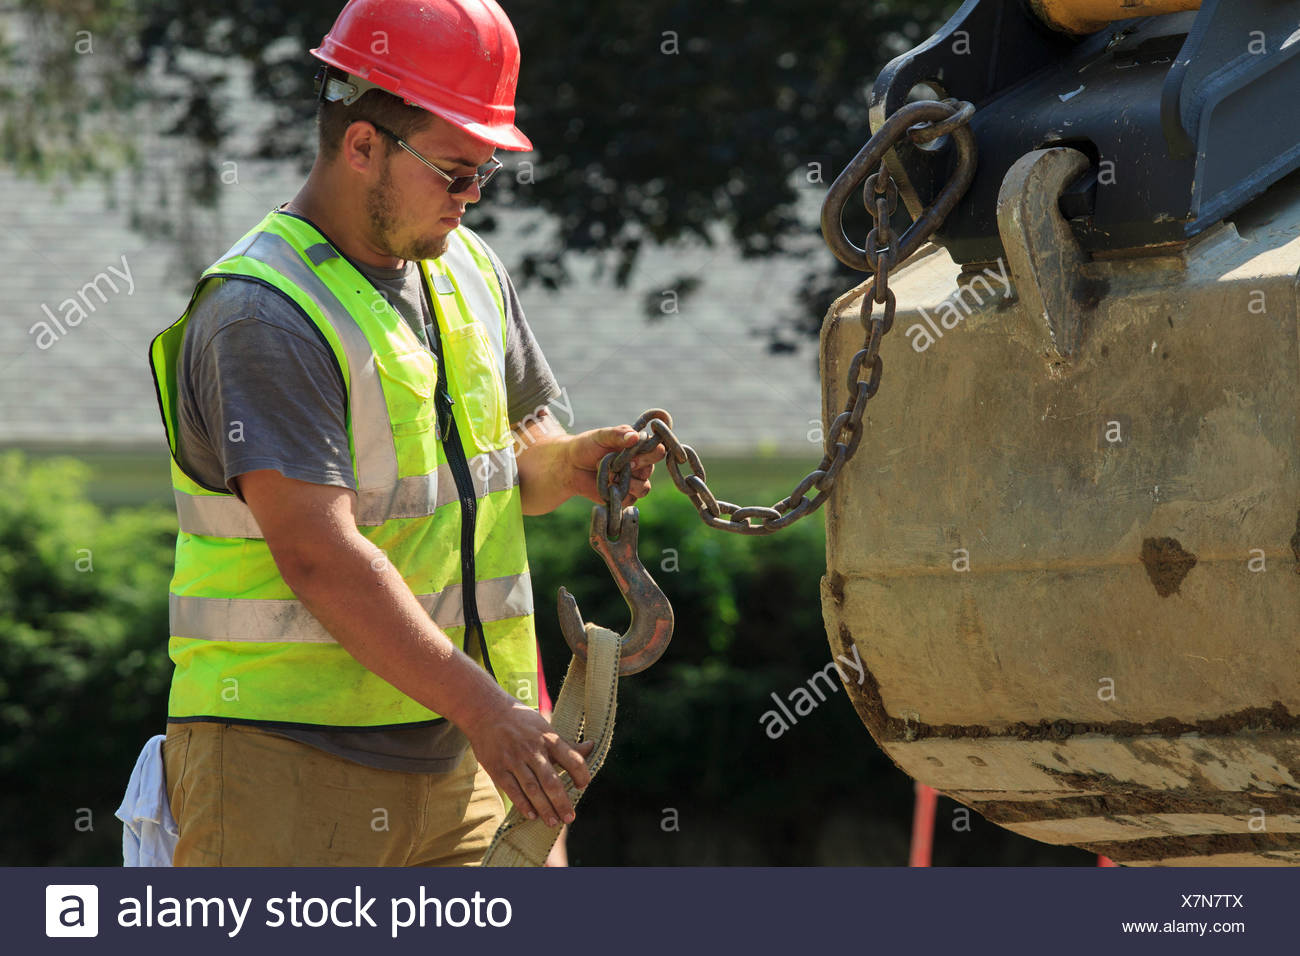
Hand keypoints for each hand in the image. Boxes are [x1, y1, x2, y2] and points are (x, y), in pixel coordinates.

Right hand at [461, 692, 595, 826]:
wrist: (486, 712)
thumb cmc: (521, 721)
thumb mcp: (545, 727)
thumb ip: (566, 744)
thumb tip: (592, 747)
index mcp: (548, 738)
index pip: (572, 759)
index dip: (581, 774)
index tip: (584, 786)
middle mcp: (532, 749)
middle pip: (551, 781)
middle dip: (562, 802)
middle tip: (570, 818)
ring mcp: (514, 760)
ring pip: (532, 789)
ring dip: (544, 808)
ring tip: (553, 822)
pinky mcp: (497, 768)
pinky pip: (512, 790)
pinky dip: (523, 804)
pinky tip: (532, 815)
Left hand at [567, 424, 666, 505]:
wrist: (570, 467)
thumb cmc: (586, 447)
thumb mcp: (601, 436)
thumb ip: (618, 434)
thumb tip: (635, 437)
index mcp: (639, 448)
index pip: (657, 450)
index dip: (650, 451)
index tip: (634, 449)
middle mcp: (640, 465)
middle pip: (651, 469)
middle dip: (635, 466)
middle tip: (619, 462)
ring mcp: (634, 482)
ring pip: (644, 487)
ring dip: (625, 481)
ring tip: (609, 474)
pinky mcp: (625, 497)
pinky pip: (631, 499)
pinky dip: (618, 493)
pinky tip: (607, 485)